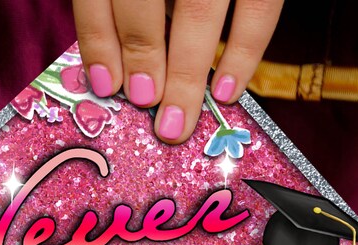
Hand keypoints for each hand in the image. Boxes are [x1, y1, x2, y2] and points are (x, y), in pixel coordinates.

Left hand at [73, 0, 284, 143]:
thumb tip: (117, 65)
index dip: (99, 36)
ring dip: (187, 71)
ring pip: (199, 9)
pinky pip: (258, 6)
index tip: (106, 85)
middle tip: (146, 108)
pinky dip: (244, 51)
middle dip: (144, 58)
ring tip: (178, 120)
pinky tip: (228, 92)